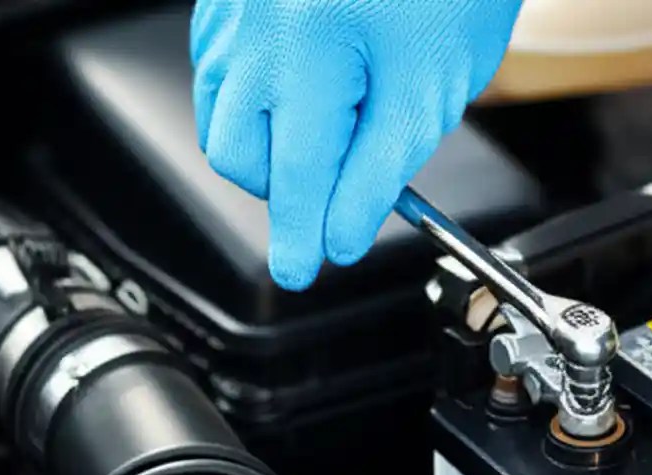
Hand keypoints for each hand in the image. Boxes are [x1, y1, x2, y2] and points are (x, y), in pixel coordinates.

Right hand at [191, 0, 523, 289]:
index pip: (292, 175)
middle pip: (236, 150)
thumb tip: (340, 234)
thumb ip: (378, 170)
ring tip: (337, 124)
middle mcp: (252, 24)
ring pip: (222, 110)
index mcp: (304, 48)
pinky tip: (311, 86)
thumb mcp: (429, 89)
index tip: (300, 271)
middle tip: (343, 185)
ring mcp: (235, 5)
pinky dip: (259, 96)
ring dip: (268, 141)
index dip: (299, 233)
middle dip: (284, 183)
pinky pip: (222, 66)